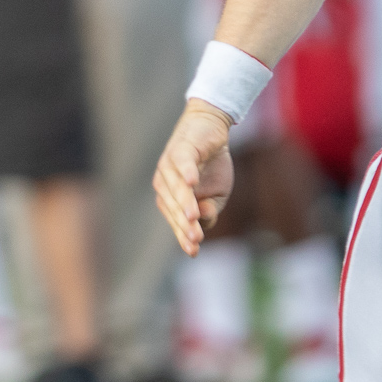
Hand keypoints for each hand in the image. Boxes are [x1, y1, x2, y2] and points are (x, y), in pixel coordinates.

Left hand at [153, 101, 235, 255]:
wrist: (212, 130)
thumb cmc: (211, 166)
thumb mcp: (217, 195)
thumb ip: (209, 211)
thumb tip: (202, 220)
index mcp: (170, 197)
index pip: (175, 220)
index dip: (183, 235)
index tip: (194, 251)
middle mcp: (165, 183)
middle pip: (173, 207)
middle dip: (184, 224)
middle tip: (196, 239)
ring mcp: (170, 165)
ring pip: (177, 188)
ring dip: (185, 202)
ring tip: (193, 217)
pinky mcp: (181, 149)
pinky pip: (183, 162)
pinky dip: (186, 171)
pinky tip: (192, 182)